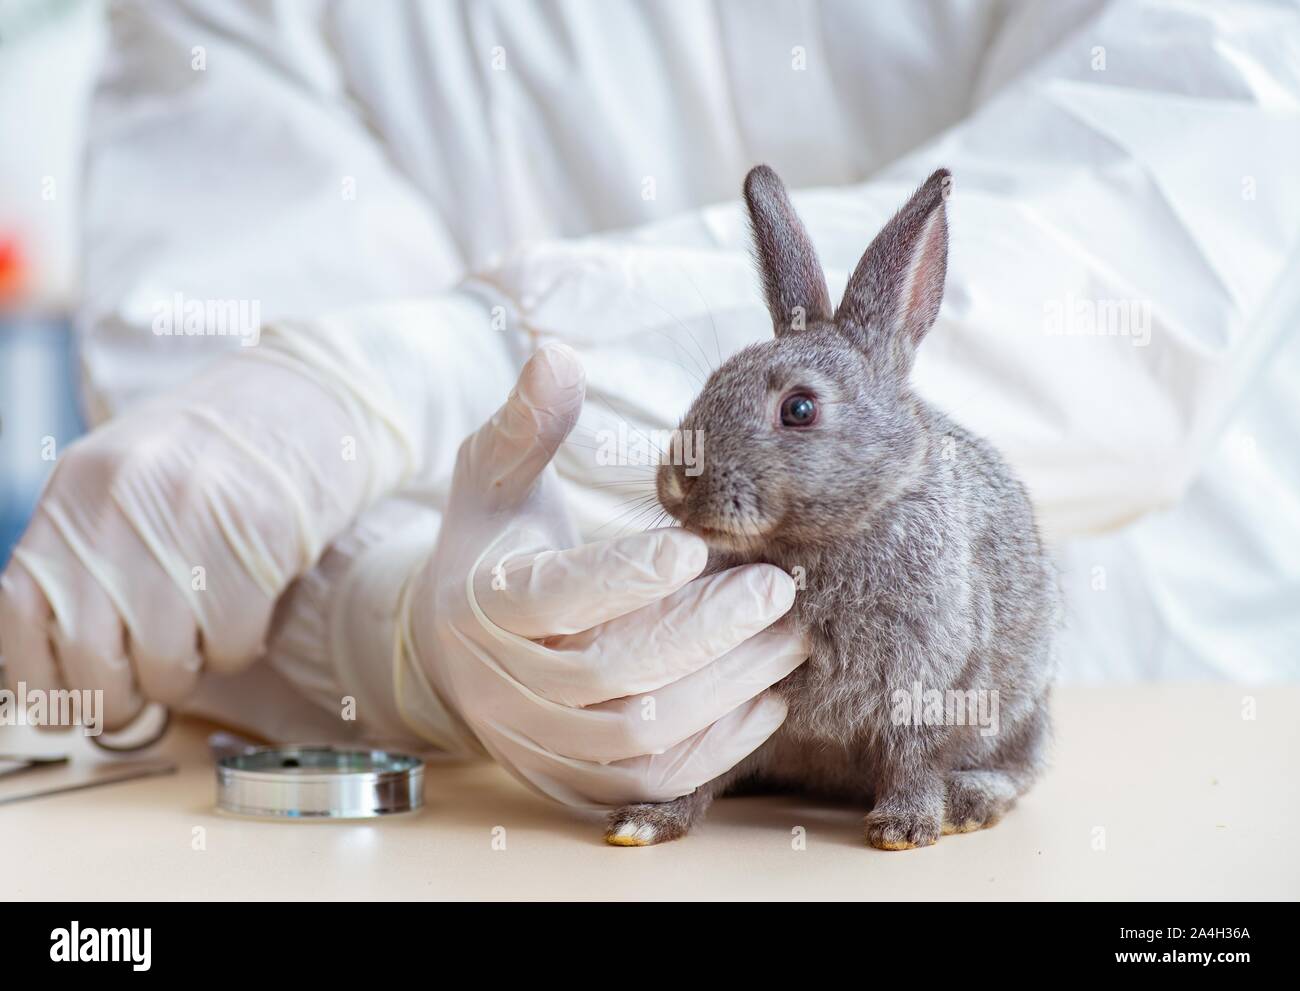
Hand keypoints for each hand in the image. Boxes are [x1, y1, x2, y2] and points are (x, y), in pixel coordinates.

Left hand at [0, 352, 403, 729]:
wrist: (298, 402)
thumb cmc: (205, 460)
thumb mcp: (118, 490)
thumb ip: (79, 561)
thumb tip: (50, 669)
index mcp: (74, 495)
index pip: (21, 618)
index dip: (40, 683)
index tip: (67, 707)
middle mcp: (122, 507)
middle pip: (92, 659)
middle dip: (118, 701)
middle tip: (141, 694)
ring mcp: (192, 523)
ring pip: (165, 665)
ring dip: (183, 675)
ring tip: (199, 640)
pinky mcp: (259, 541)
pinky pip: (231, 645)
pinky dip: (236, 649)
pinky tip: (242, 614)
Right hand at [406, 343, 806, 806]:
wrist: (460, 651)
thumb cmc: (495, 547)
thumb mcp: (495, 478)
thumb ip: (527, 423)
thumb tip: (556, 353)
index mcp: (481, 604)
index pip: (552, 598)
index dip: (623, 575)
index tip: (694, 542)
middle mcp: (503, 684)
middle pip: (610, 675)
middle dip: (705, 631)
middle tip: (778, 587)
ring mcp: (541, 742)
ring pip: (641, 734)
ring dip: (727, 687)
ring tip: (790, 638)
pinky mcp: (579, 781)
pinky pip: (655, 779)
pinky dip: (718, 745)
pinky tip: (769, 697)